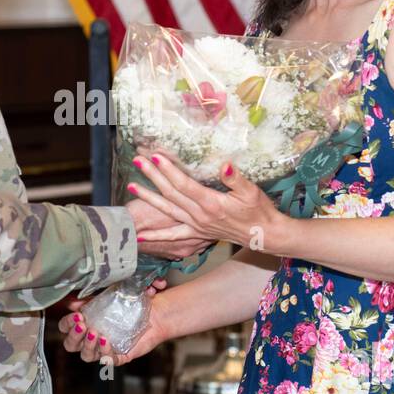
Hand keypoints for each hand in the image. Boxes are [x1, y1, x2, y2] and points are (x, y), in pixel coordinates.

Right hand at [58, 277, 168, 365]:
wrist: (156, 311)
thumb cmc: (130, 303)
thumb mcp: (108, 296)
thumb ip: (89, 299)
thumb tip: (71, 303)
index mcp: (85, 324)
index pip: (66, 328)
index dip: (67, 324)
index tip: (77, 315)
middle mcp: (92, 338)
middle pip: (71, 345)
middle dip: (74, 336)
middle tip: (82, 325)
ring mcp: (105, 349)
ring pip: (86, 356)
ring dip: (87, 345)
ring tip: (94, 332)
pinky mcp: (120, 356)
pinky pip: (108, 360)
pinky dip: (105, 352)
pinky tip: (106, 340)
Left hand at [128, 151, 281, 248]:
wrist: (263, 235)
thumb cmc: (259, 211)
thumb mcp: (252, 192)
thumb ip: (236, 179)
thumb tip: (225, 165)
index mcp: (211, 204)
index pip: (184, 185)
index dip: (168, 170)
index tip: (155, 156)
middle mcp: (200, 216)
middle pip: (171, 194)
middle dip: (153, 176)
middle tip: (137, 161)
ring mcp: (196, 226)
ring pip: (167, 211)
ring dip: (148, 198)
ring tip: (130, 186)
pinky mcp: (196, 234)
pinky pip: (172, 236)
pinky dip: (156, 236)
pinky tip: (139, 237)